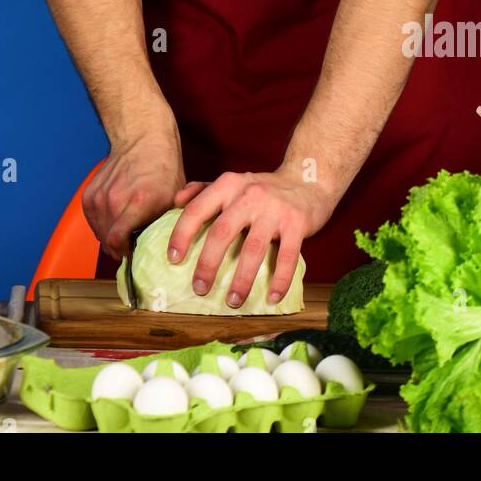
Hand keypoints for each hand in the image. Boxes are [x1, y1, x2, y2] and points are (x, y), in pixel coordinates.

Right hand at [83, 124, 185, 261]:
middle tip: (132, 247)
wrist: (143, 140)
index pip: (117, 241)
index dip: (126, 254)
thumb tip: (165, 252)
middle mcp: (114, 199)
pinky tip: (116, 221)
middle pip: (108, 241)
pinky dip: (103, 225)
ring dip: (110, 238)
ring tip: (125, 234)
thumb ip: (166, 226)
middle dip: (120, 249)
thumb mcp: (174, 200)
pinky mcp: (89, 194)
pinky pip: (93, 221)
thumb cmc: (163, 169)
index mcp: (138, 202)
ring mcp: (99, 196)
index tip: (135, 255)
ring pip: (99, 233)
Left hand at [167, 170, 337, 307]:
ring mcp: (274, 209)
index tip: (172, 260)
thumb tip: (176, 201)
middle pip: (221, 232)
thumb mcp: (233, 182)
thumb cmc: (263, 188)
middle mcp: (249, 194)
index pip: (197, 209)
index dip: (181, 235)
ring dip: (241, 280)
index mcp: (229, 184)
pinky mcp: (297, 223)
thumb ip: (203, 189)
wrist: (307, 179)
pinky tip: (272, 298)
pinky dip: (279, 280)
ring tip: (232, 301)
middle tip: (199, 289)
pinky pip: (287, 257)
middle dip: (207, 265)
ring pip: (253, 249)